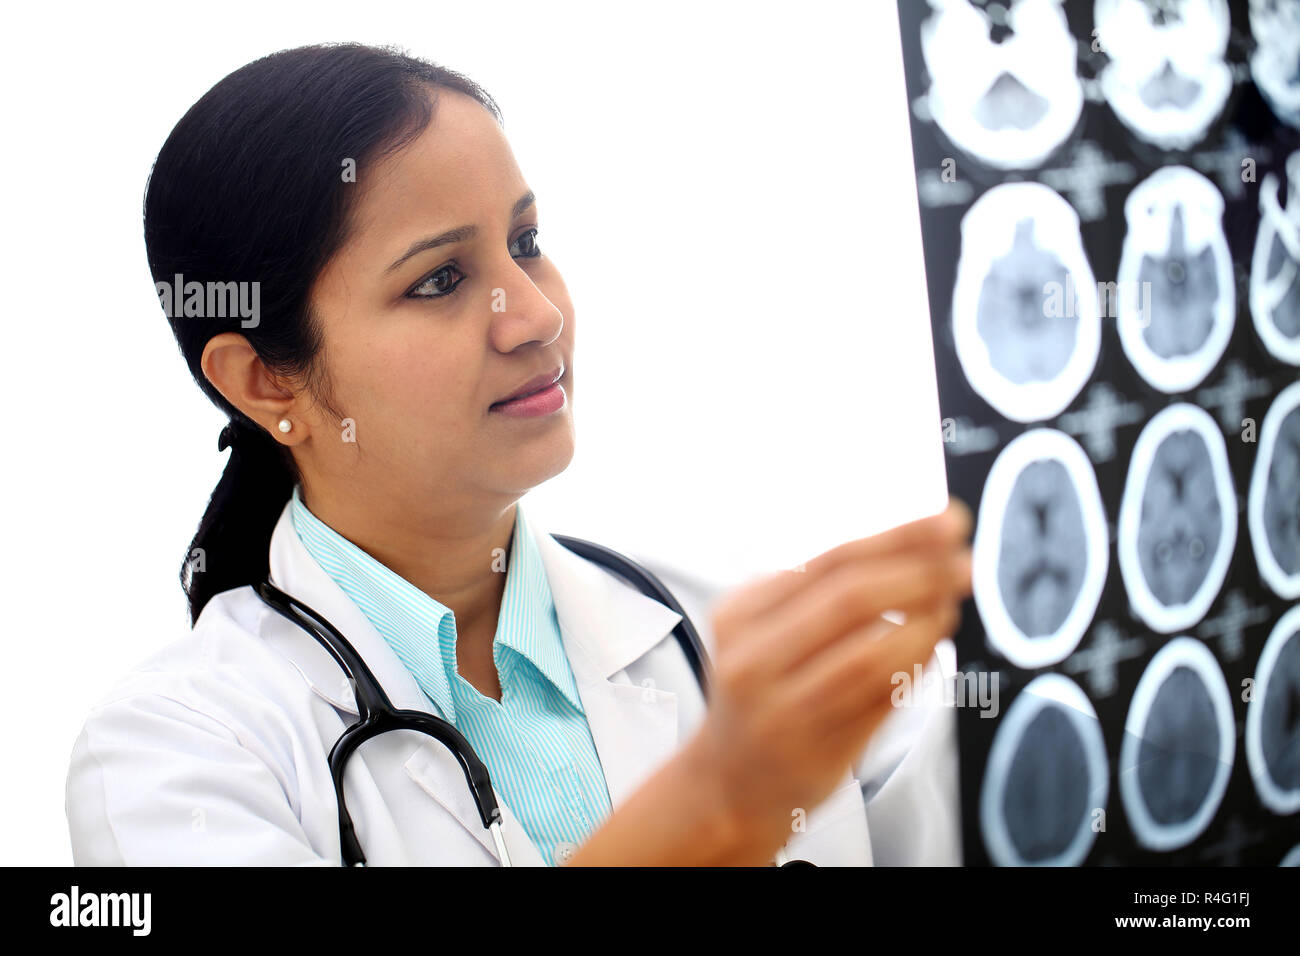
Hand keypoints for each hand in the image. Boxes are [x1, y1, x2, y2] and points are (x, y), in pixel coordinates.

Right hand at [689, 498, 972, 860]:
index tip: (946, 523)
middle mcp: (755, 660)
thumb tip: (916, 548)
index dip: (898, 538)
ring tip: (950, 606)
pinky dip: (915, 667)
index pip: (831, 561)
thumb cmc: (759, 694)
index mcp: (741, 616)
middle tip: (963, 564)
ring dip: (925, 624)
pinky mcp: (819, 750)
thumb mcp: (762, 632)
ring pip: (872, 654)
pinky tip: (932, 647)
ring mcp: (786, 710)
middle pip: (851, 600)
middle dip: (920, 574)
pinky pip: (882, 700)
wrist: (727, 783)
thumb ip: (820, 594)